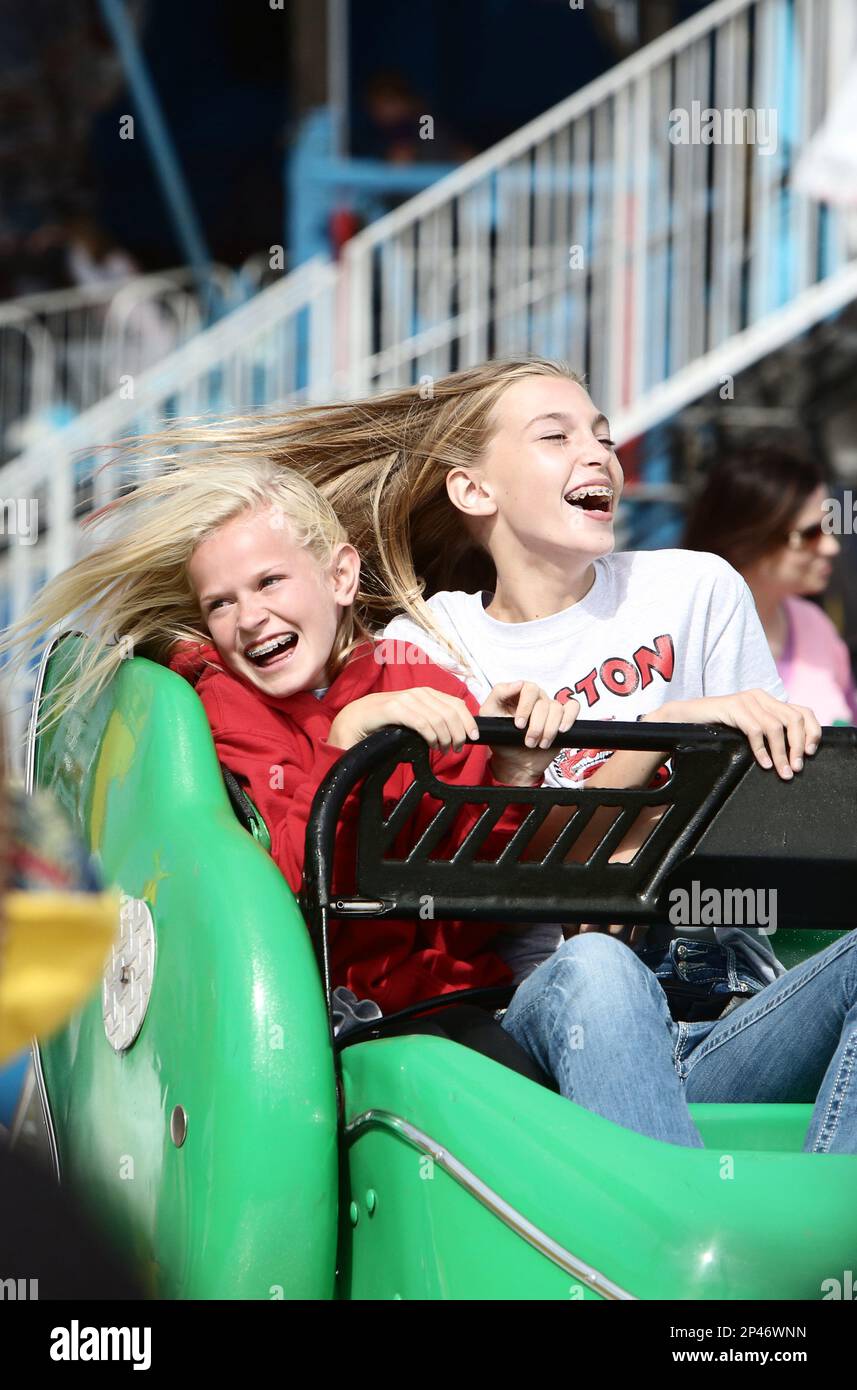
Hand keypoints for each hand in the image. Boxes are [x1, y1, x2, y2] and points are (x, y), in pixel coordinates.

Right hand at [328, 688, 478, 752]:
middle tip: (456, 749)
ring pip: (439, 718)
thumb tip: (454, 732)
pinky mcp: (394, 709)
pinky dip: (430, 736)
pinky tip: (430, 746)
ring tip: (442, 750)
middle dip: (459, 733)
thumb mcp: (413, 719)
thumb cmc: (385, 723)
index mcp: (426, 694)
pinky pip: (421, 723)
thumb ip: (431, 720)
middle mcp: (418, 693)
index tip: (474, 738)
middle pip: (451, 712)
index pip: (456, 704)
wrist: (354, 720)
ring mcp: (406, 699)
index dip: (468, 721)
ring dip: (445, 737)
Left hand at [479, 681, 578, 785]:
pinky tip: (561, 730)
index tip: (518, 725)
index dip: (525, 706)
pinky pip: (573, 708)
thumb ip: (498, 694)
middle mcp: (537, 698)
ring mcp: (550, 708)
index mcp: (520, 693)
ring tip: (538, 744)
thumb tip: (518, 683)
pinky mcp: (562, 718)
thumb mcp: (489, 714)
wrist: (514, 761)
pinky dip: (569, 718)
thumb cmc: (501, 736)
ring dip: (548, 730)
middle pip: (543, 702)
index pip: (528, 688)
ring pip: (557, 709)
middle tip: (528, 740)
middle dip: (536, 724)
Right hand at [642, 690, 820, 778]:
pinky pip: (755, 730)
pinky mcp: (733, 707)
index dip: (812, 732)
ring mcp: (747, 700)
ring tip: (782, 772)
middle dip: (798, 746)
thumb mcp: (748, 728)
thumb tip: (793, 755)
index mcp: (768, 700)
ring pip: (776, 727)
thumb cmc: (716, 728)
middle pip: (794, 719)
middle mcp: (761, 696)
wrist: (683, 718)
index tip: (810, 754)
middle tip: (796, 768)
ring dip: (781, 753)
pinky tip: (764, 764)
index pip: (802, 711)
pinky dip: (762, 750)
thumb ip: (767, 733)